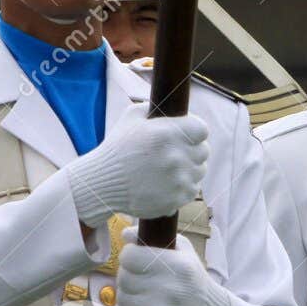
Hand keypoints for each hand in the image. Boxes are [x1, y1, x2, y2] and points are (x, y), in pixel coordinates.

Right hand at [64, 113, 208, 226]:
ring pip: (200, 171)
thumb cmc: (117, 148)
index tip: (187, 133)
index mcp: (168, 134)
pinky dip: (184, 186)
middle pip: (204, 150)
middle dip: (192, 149)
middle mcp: (176, 157)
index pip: (202, 129)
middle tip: (177, 151)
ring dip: (189, 168)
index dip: (195, 130)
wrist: (102, 184)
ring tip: (170, 168)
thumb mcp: (131, 117)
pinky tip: (168, 182)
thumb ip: (154, 108)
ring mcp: (178, 180)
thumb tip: (171, 106)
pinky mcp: (177, 199)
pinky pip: (193, 189)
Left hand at [114, 230, 233, 305]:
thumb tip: (125, 233)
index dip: (129, 256)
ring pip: (122, 298)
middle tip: (139, 278)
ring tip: (140, 294)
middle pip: (124, 277)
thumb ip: (153, 238)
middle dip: (127, 275)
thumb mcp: (182, 251)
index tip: (136, 259)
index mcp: (177, 265)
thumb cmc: (191, 279)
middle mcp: (170, 289)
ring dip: (127, 295)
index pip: (130, 256)